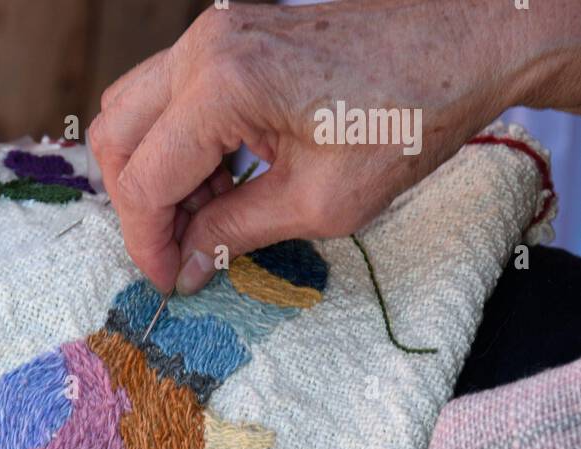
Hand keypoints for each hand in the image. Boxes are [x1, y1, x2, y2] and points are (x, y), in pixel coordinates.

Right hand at [88, 0, 576, 294]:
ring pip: (135, 112)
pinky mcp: (230, 36)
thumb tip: (187, 266)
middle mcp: (205, 48)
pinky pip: (170, 96)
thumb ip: (237, 232)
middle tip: (180, 256)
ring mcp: (214, 33)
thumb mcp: (320, 203)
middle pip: (119, 137)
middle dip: (139, 209)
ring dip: (156, 176)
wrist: (461, 46)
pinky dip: (179, 146)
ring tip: (208, 220)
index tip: (170, 282)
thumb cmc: (403, 121)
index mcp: (223, 85)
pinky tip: (224, 181)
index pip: (144, 179)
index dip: (149, 244)